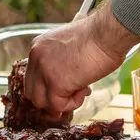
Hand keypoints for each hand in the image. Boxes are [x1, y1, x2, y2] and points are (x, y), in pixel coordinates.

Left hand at [24, 5, 139, 112]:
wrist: (107, 33)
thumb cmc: (98, 36)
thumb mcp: (70, 45)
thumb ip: (61, 62)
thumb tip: (66, 83)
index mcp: (38, 47)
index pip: (32, 77)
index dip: (47, 88)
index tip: (63, 89)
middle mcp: (35, 58)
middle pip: (32, 92)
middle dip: (51, 99)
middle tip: (71, 94)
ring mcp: (44, 71)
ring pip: (42, 102)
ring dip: (62, 102)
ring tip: (81, 90)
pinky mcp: (56, 83)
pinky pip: (58, 106)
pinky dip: (73, 103)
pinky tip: (85, 89)